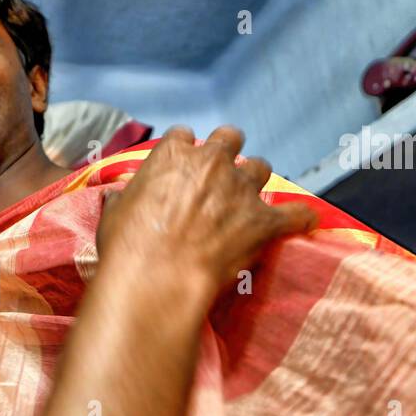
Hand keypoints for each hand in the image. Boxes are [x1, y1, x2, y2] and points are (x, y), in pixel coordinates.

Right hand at [96, 124, 315, 290]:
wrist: (157, 278)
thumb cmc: (127, 248)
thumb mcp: (113, 215)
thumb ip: (124, 199)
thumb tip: (118, 197)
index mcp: (172, 156)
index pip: (184, 136)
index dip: (184, 151)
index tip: (182, 167)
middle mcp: (211, 163)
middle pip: (230, 137)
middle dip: (227, 152)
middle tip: (219, 175)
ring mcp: (241, 189)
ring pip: (260, 167)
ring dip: (254, 181)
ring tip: (248, 200)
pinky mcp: (263, 221)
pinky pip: (295, 213)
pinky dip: (298, 217)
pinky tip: (302, 221)